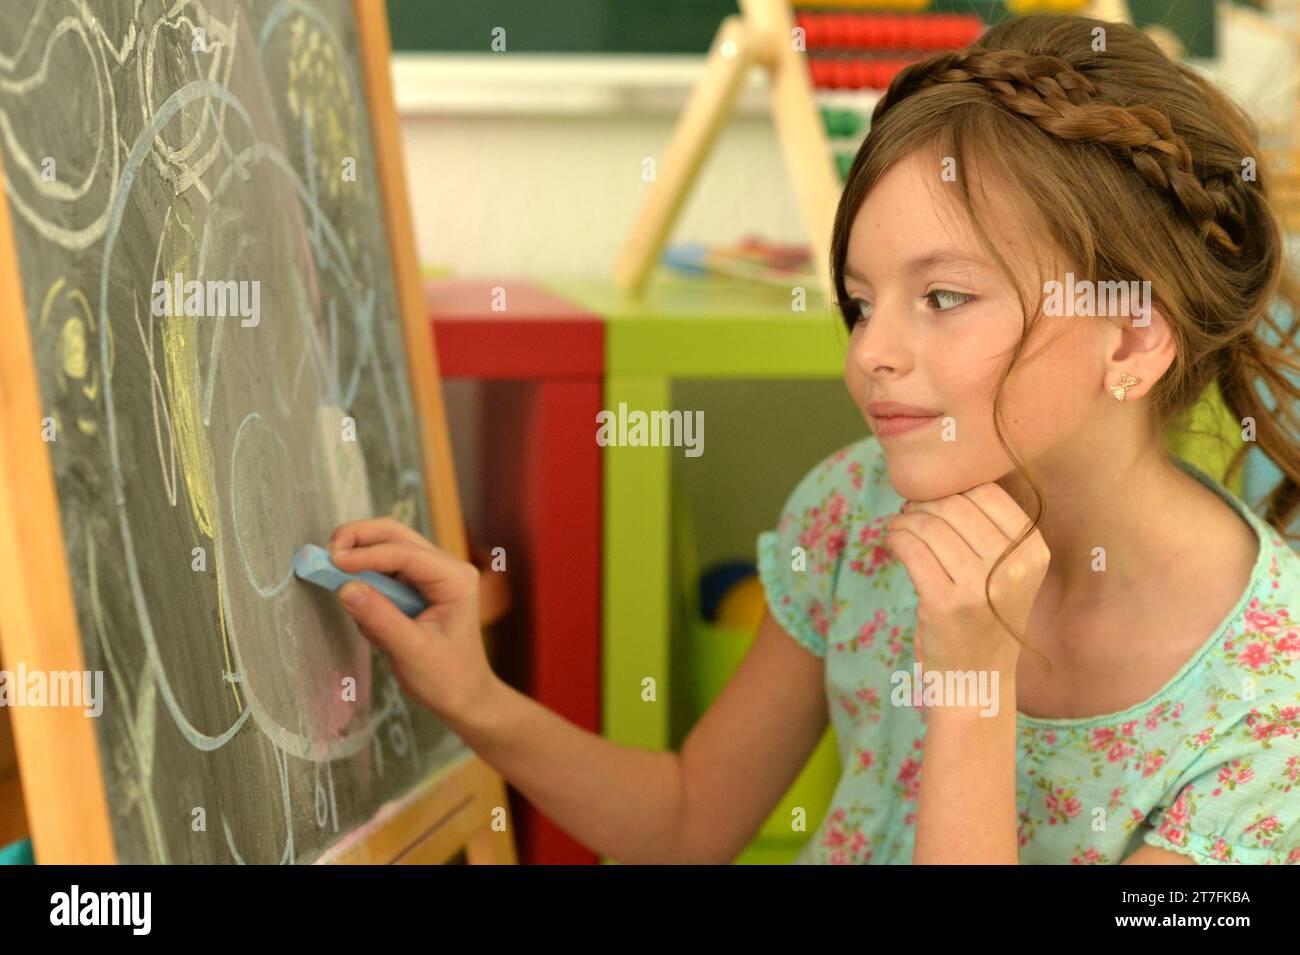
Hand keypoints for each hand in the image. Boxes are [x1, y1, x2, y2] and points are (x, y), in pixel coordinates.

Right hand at [328, 517, 498, 722]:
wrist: (463, 697)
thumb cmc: (447, 678)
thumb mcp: (412, 651)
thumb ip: (380, 618)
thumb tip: (345, 587)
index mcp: (454, 579)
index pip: (405, 553)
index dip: (366, 554)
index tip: (332, 562)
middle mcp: (444, 568)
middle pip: (395, 536)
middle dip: (358, 540)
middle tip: (325, 556)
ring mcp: (430, 575)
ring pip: (386, 549)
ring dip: (358, 561)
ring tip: (337, 584)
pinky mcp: (414, 588)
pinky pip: (382, 573)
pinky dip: (365, 584)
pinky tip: (366, 615)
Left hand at [882, 484, 1048, 674]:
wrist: (976, 681)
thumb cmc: (985, 618)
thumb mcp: (1007, 572)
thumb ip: (988, 529)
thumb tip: (943, 479)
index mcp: (1034, 552)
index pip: (987, 493)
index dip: (952, 488)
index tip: (934, 498)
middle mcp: (1013, 567)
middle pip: (955, 505)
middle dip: (924, 503)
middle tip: (909, 511)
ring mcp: (979, 586)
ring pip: (929, 525)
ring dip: (905, 520)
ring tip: (899, 527)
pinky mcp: (944, 604)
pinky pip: (910, 548)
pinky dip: (895, 537)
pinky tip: (893, 541)